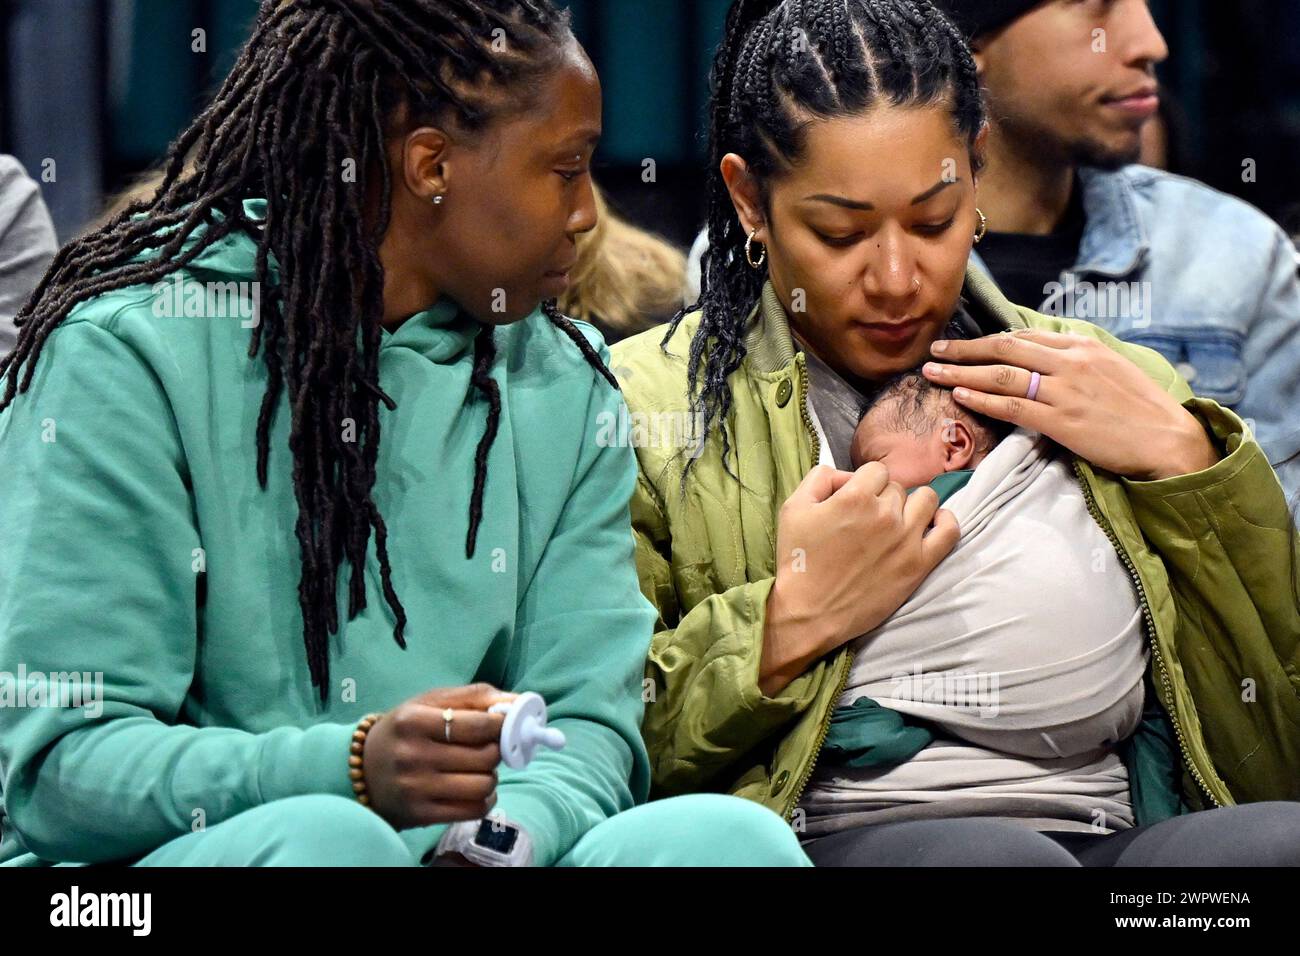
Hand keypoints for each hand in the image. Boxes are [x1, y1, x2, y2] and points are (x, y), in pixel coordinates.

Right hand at [362, 683, 516, 829]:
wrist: (361, 771)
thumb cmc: (405, 730)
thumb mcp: (430, 702)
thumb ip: (475, 696)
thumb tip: (519, 700)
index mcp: (414, 721)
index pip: (478, 725)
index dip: (501, 724)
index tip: (504, 724)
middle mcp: (413, 755)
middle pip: (485, 756)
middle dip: (496, 750)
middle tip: (488, 746)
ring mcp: (417, 788)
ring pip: (484, 784)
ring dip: (491, 776)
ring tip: (479, 768)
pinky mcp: (421, 814)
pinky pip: (474, 810)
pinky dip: (485, 799)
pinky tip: (475, 789)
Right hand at [761, 462, 958, 695]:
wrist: (809, 611)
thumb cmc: (797, 559)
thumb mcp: (793, 507)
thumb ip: (821, 478)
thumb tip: (847, 476)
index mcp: (856, 496)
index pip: (877, 471)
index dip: (864, 483)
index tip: (855, 501)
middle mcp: (886, 513)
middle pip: (898, 488)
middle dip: (882, 498)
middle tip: (866, 521)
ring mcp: (907, 539)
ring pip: (926, 500)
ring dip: (912, 505)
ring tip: (896, 522)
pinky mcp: (919, 564)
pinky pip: (949, 531)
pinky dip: (945, 521)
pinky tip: (931, 524)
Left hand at [924, 329, 1218, 480]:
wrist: (1168, 437)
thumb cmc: (1142, 408)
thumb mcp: (1112, 368)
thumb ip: (1077, 360)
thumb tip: (1046, 356)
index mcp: (1082, 346)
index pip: (1024, 337)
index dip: (989, 340)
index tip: (965, 343)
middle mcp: (1070, 362)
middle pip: (1004, 349)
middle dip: (964, 349)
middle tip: (935, 349)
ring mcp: (1063, 391)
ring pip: (1000, 375)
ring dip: (961, 372)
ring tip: (933, 372)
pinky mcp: (1060, 420)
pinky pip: (1011, 406)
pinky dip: (981, 399)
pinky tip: (959, 396)